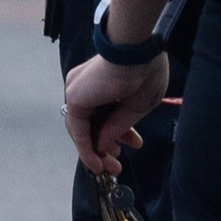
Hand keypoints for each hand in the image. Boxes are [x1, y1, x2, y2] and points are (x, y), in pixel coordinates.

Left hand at [64, 52, 168, 173]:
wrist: (136, 52)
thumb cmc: (146, 69)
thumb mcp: (138, 105)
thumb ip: (120, 126)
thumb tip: (105, 145)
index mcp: (106, 83)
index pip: (107, 114)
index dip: (119, 133)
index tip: (131, 145)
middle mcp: (88, 86)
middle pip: (93, 124)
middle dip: (106, 146)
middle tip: (117, 164)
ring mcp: (78, 90)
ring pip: (83, 129)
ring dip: (95, 151)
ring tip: (108, 168)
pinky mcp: (74, 97)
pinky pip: (78, 128)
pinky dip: (85, 147)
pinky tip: (97, 160)